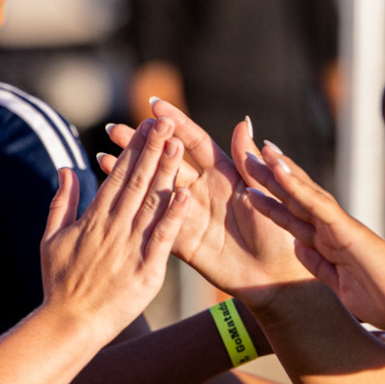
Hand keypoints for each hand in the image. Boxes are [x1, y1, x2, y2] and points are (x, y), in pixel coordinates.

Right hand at [39, 118, 189, 344]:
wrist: (69, 324)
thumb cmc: (59, 284)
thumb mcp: (51, 238)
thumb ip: (61, 202)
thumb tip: (65, 168)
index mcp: (94, 218)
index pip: (118, 175)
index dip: (135, 148)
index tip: (147, 125)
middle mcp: (113, 227)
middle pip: (137, 181)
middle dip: (153, 149)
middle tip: (167, 122)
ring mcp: (130, 247)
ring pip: (151, 202)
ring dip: (166, 172)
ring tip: (178, 144)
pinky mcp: (146, 270)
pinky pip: (163, 238)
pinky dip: (173, 215)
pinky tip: (185, 193)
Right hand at [102, 107, 311, 303]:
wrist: (276, 276)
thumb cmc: (281, 232)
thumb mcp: (265, 193)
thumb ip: (248, 161)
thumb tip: (243, 122)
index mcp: (226, 173)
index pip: (195, 142)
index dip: (176, 124)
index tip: (155, 107)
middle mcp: (204, 189)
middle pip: (167, 160)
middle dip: (141, 144)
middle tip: (114, 129)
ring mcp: (190, 213)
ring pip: (154, 186)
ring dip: (130, 171)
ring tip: (103, 154)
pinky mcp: (182, 238)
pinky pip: (153, 219)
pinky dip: (133, 204)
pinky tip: (112, 190)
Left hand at [235, 137, 384, 330]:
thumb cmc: (384, 299)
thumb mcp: (338, 285)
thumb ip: (318, 265)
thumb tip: (297, 247)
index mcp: (328, 245)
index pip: (295, 217)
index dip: (272, 202)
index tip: (250, 188)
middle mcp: (331, 231)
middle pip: (296, 198)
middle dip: (271, 179)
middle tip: (247, 154)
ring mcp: (339, 227)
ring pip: (305, 193)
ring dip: (282, 172)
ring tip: (262, 149)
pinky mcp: (347, 229)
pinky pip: (318, 204)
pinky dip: (298, 187)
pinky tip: (281, 169)